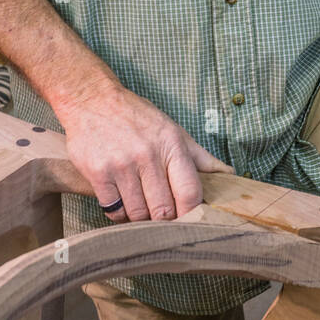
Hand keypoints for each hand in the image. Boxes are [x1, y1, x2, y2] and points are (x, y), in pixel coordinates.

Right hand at [55, 81, 232, 221]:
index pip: (190, 192)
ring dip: (140, 216)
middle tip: (161, 215)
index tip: (188, 219)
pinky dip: (118, 212)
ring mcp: (121, 165)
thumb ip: (200, 156)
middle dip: (164, 218)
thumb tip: (229, 174)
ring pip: (138, 213)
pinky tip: (121, 200)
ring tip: (140, 204)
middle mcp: (147, 155)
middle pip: (164, 210)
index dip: (191, 213)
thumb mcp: (171, 129)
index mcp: (171, 144)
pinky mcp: (98, 173)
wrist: (90, 99)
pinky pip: (114, 210)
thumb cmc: (134, 116)